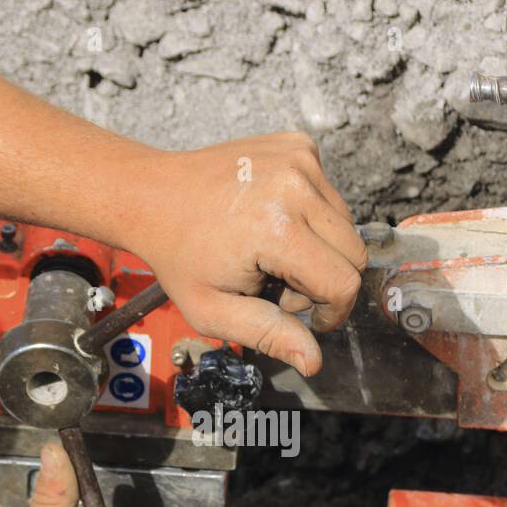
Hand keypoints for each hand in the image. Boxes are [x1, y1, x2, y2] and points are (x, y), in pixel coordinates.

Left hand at [128, 132, 367, 376]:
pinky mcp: (298, 145)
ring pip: (346, 225)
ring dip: (319, 249)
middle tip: (278, 285)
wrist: (152, 196)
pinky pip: (330, 195)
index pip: (344, 282)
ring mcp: (299, 158)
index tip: (302, 316)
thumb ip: (267, 335)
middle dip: (325, 280)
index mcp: (276, 227)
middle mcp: (295, 185)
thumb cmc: (178, 255)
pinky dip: (311, 216)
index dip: (331, 311)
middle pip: (354, 253)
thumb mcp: (213, 310)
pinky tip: (272, 220)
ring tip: (271, 253)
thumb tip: (314, 361)